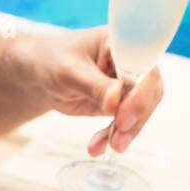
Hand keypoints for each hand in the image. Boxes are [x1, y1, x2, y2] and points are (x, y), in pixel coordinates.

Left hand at [21, 27, 163, 154]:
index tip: (122, 111)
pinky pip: (127, 124)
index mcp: (121, 43)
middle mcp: (131, 63)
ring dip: (128, 131)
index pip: (143, 66)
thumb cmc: (53, 61)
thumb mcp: (69, 72)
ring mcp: (128, 85)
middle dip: (137, 115)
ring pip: (141, 111)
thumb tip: (116, 102)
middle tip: (120, 130)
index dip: (141, 89)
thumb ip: (93, 85)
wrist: (41, 75)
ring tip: (112, 146)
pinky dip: (115, 137)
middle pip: (148, 91)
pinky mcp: (121, 105)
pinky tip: (98, 147)